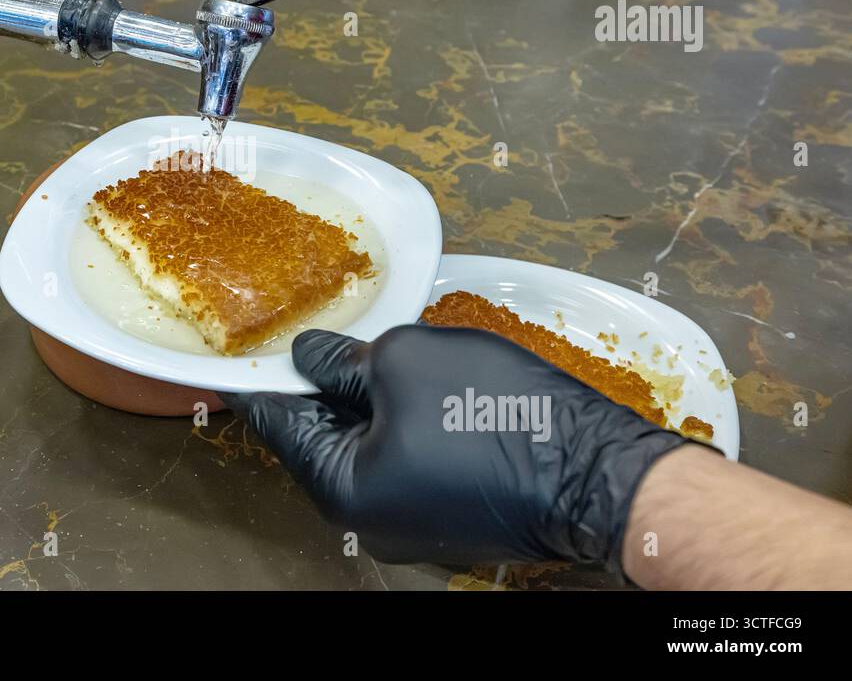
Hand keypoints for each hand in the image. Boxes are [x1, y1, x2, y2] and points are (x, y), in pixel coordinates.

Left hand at [224, 325, 691, 569]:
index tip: (253, 343)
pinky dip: (404, 421)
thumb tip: (308, 356)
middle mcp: (369, 520)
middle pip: (322, 437)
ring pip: (368, 446)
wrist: (598, 470)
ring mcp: (410, 522)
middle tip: (327, 329)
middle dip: (323, 383)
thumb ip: (342, 360)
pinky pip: (406, 460)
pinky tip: (421, 382)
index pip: (279, 425)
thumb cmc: (498, 415)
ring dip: (369, 399)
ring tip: (382, 347)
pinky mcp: (448, 513)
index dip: (266, 375)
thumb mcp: (405, 361)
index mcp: (342, 489)